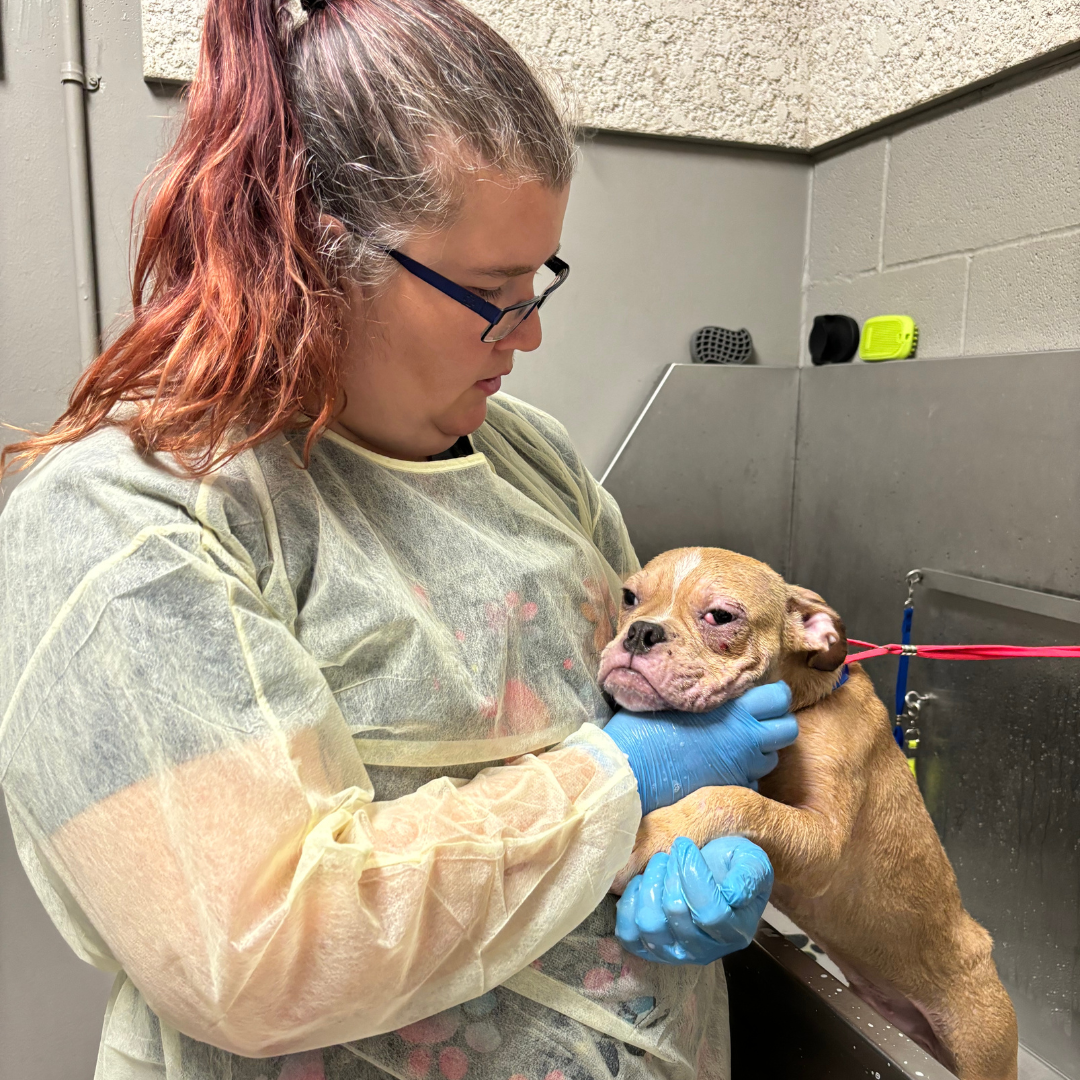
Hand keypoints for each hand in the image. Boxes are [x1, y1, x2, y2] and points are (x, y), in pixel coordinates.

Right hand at [603, 681, 796, 815]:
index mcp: (733, 709)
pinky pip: (752, 783)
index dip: (776, 695)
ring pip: (771, 758)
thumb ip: (701, 695)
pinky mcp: (732, 791)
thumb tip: (706, 686)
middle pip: (788, 729)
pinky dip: (742, 777)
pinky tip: (721, 771)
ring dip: (759, 752)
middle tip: (757, 722)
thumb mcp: (673, 699)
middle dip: (777, 724)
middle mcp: (745, 738)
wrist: (630, 772)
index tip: (764, 696)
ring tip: (734, 747)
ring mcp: (742, 768)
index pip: (779, 697)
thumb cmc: (642, 729)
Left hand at [614, 836, 772, 964]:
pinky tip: (642, 884)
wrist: (713, 876)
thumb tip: (732, 894)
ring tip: (659, 865)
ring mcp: (674, 953)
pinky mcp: (649, 948)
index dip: (693, 875)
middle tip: (674, 854)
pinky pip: (628, 935)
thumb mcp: (752, 863)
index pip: (709, 913)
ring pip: (649, 925)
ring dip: (649, 886)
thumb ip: (748, 876)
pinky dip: (629, 904)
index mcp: (735, 932)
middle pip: (675, 915)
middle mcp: (704, 951)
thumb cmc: (732, 868)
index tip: (685, 844)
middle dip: (670, 873)